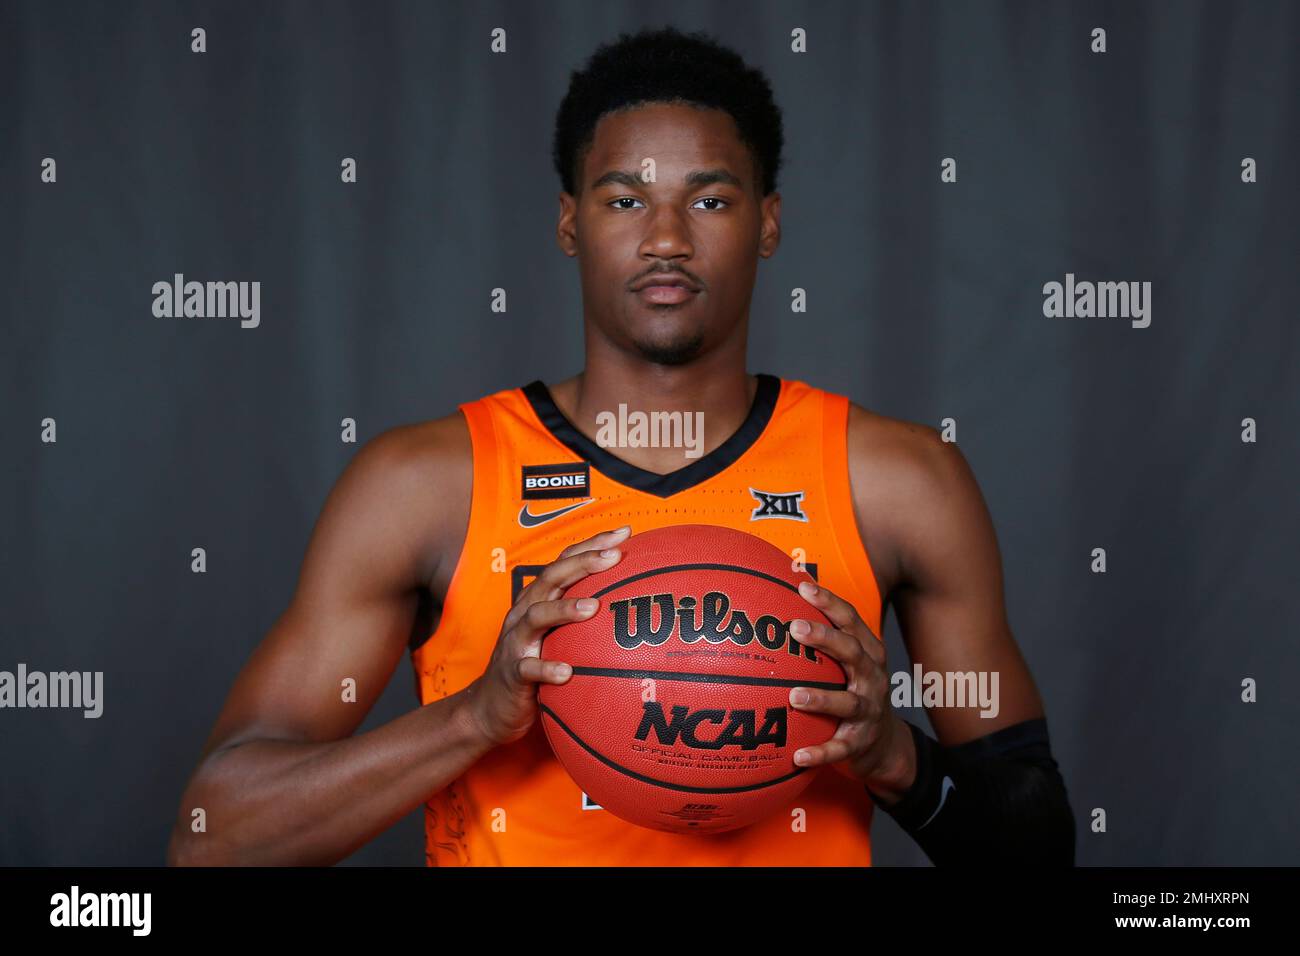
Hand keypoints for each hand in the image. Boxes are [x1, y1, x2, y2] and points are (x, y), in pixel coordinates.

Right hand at [462, 525, 629, 747]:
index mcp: (538, 600)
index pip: (565, 562)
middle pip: (551, 578)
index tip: (625, 532)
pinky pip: (528, 669)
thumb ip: (586, 621)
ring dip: (565, 609)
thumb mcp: (559, 639)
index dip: (592, 544)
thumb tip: (636, 610)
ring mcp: (516, 642)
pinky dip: (546, 668)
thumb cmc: (534, 668)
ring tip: (594, 607)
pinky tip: (567, 673)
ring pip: (537, 616)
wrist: (490, 709)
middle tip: (614, 556)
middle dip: (583, 563)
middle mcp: (525, 613)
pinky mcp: (511, 673)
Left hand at [787, 580, 908, 786]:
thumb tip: (776, 605)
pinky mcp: (860, 743)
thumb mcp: (847, 665)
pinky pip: (839, 749)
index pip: (851, 621)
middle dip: (826, 639)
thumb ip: (822, 642)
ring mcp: (868, 711)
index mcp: (867, 654)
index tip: (803, 586)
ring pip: (847, 703)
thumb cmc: (854, 694)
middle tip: (795, 629)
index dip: (829, 602)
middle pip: (852, 653)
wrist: (885, 746)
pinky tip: (797, 757)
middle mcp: (872, 678)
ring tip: (794, 696)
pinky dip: (820, 753)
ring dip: (822, 699)